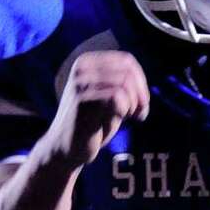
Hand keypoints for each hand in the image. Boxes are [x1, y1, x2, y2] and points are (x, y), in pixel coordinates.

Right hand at [41, 50, 149, 171]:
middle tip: (139, 113)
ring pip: (125, 83)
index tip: (142, 102)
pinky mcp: (82, 101)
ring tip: (129, 116)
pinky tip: (122, 119)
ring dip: (134, 103)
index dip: (141, 81)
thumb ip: (122, 85)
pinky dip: (126, 109)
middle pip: (128, 72)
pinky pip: (117, 96)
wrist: (66, 148)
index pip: (126, 60)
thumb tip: (143, 84)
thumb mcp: (107, 98)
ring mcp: (80, 84)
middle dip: (141, 94)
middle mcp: (82, 68)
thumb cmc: (91, 124)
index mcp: (87, 62)